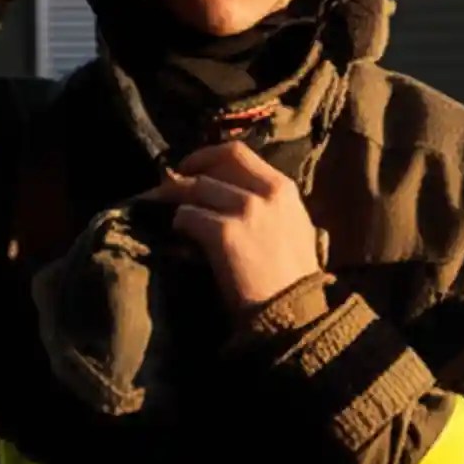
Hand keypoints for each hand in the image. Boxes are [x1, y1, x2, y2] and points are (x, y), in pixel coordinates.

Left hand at [146, 142, 323, 312]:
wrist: (291, 311)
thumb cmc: (293, 278)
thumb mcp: (295, 229)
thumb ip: (272, 206)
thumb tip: (239, 193)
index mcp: (283, 189)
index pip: (239, 152)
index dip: (208, 156)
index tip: (191, 167)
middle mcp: (265, 193)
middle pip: (214, 166)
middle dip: (186, 172)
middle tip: (168, 186)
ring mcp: (245, 210)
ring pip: (196, 188)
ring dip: (177, 199)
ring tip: (168, 212)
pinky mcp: (223, 233)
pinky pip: (188, 216)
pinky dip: (179, 223)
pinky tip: (179, 235)